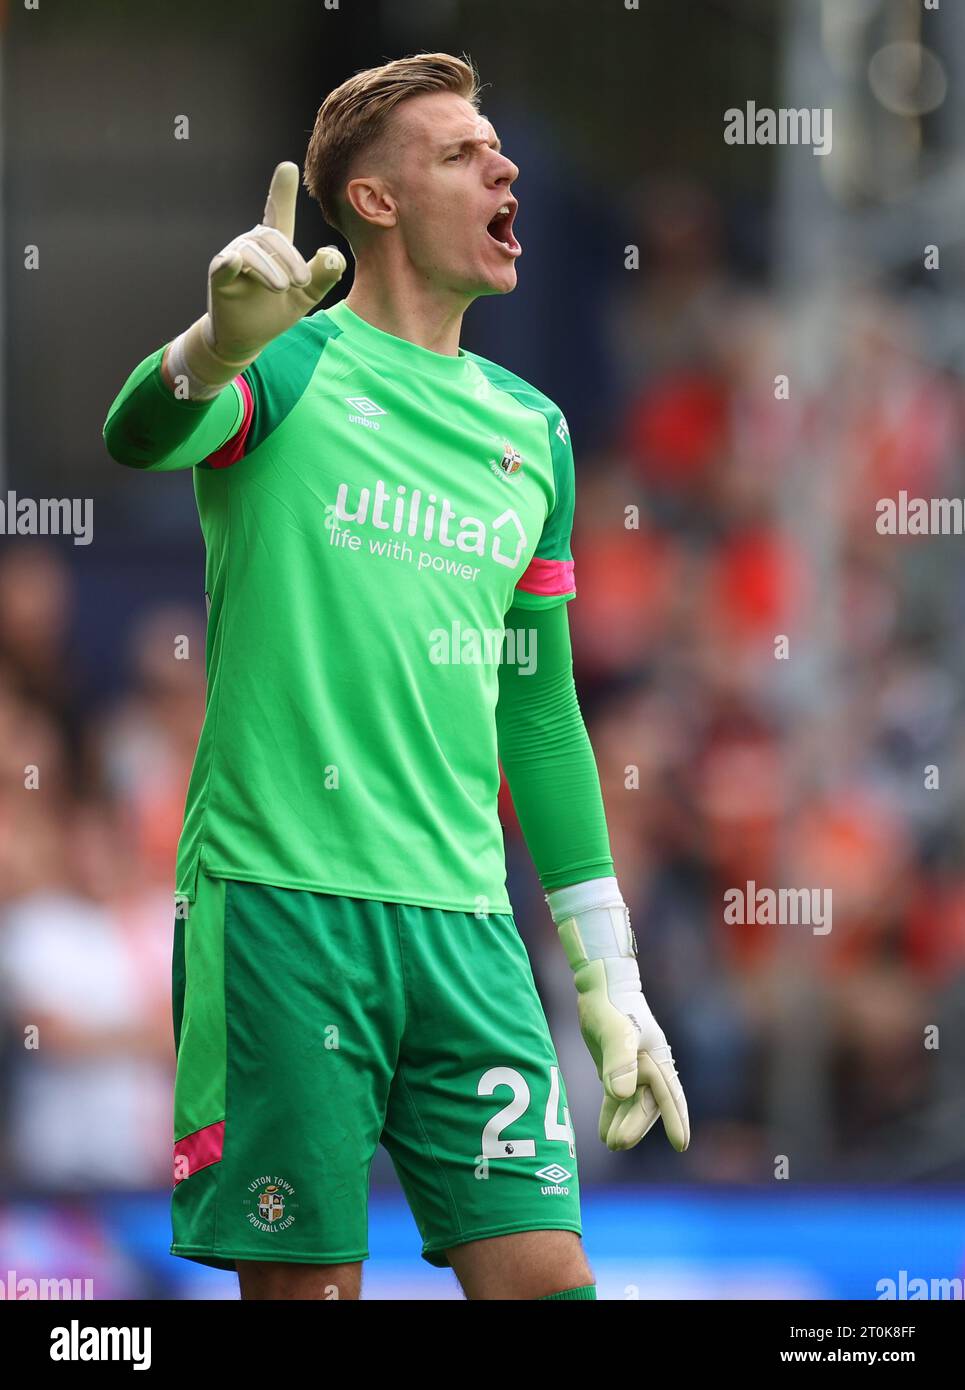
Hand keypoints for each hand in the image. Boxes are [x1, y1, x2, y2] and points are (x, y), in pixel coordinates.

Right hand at [167, 162, 346, 393]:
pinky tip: (236, 262)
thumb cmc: (274, 312)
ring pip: (253, 251)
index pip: (278, 213)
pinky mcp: (219, 276)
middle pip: (273, 237)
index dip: (282, 191)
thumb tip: (335, 256)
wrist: (247, 339)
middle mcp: (252, 245)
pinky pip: (224, 264)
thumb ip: (323, 276)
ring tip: (283, 287)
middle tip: (302, 282)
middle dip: (291, 258)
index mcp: (274, 246)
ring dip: (271, 269)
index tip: (287, 167)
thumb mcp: (306, 296)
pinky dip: (231, 262)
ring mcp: (233, 258)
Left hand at [572, 954, 689, 1151]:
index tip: (680, 1145)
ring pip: (632, 1104)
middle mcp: (649, 1066)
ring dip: (624, 1123)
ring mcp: (633, 1068)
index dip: (675, 1120)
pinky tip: (603, 1133)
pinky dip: (612, 1114)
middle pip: (647, 1104)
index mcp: (656, 1059)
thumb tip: (622, 1095)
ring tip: (611, 1143)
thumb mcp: (614, 1031)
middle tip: (618, 1144)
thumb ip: (619, 1062)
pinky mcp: (616, 1068)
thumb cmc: (611, 1005)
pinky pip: (617, 1098)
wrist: (601, 984)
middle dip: (636, 1126)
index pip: (669, 1096)